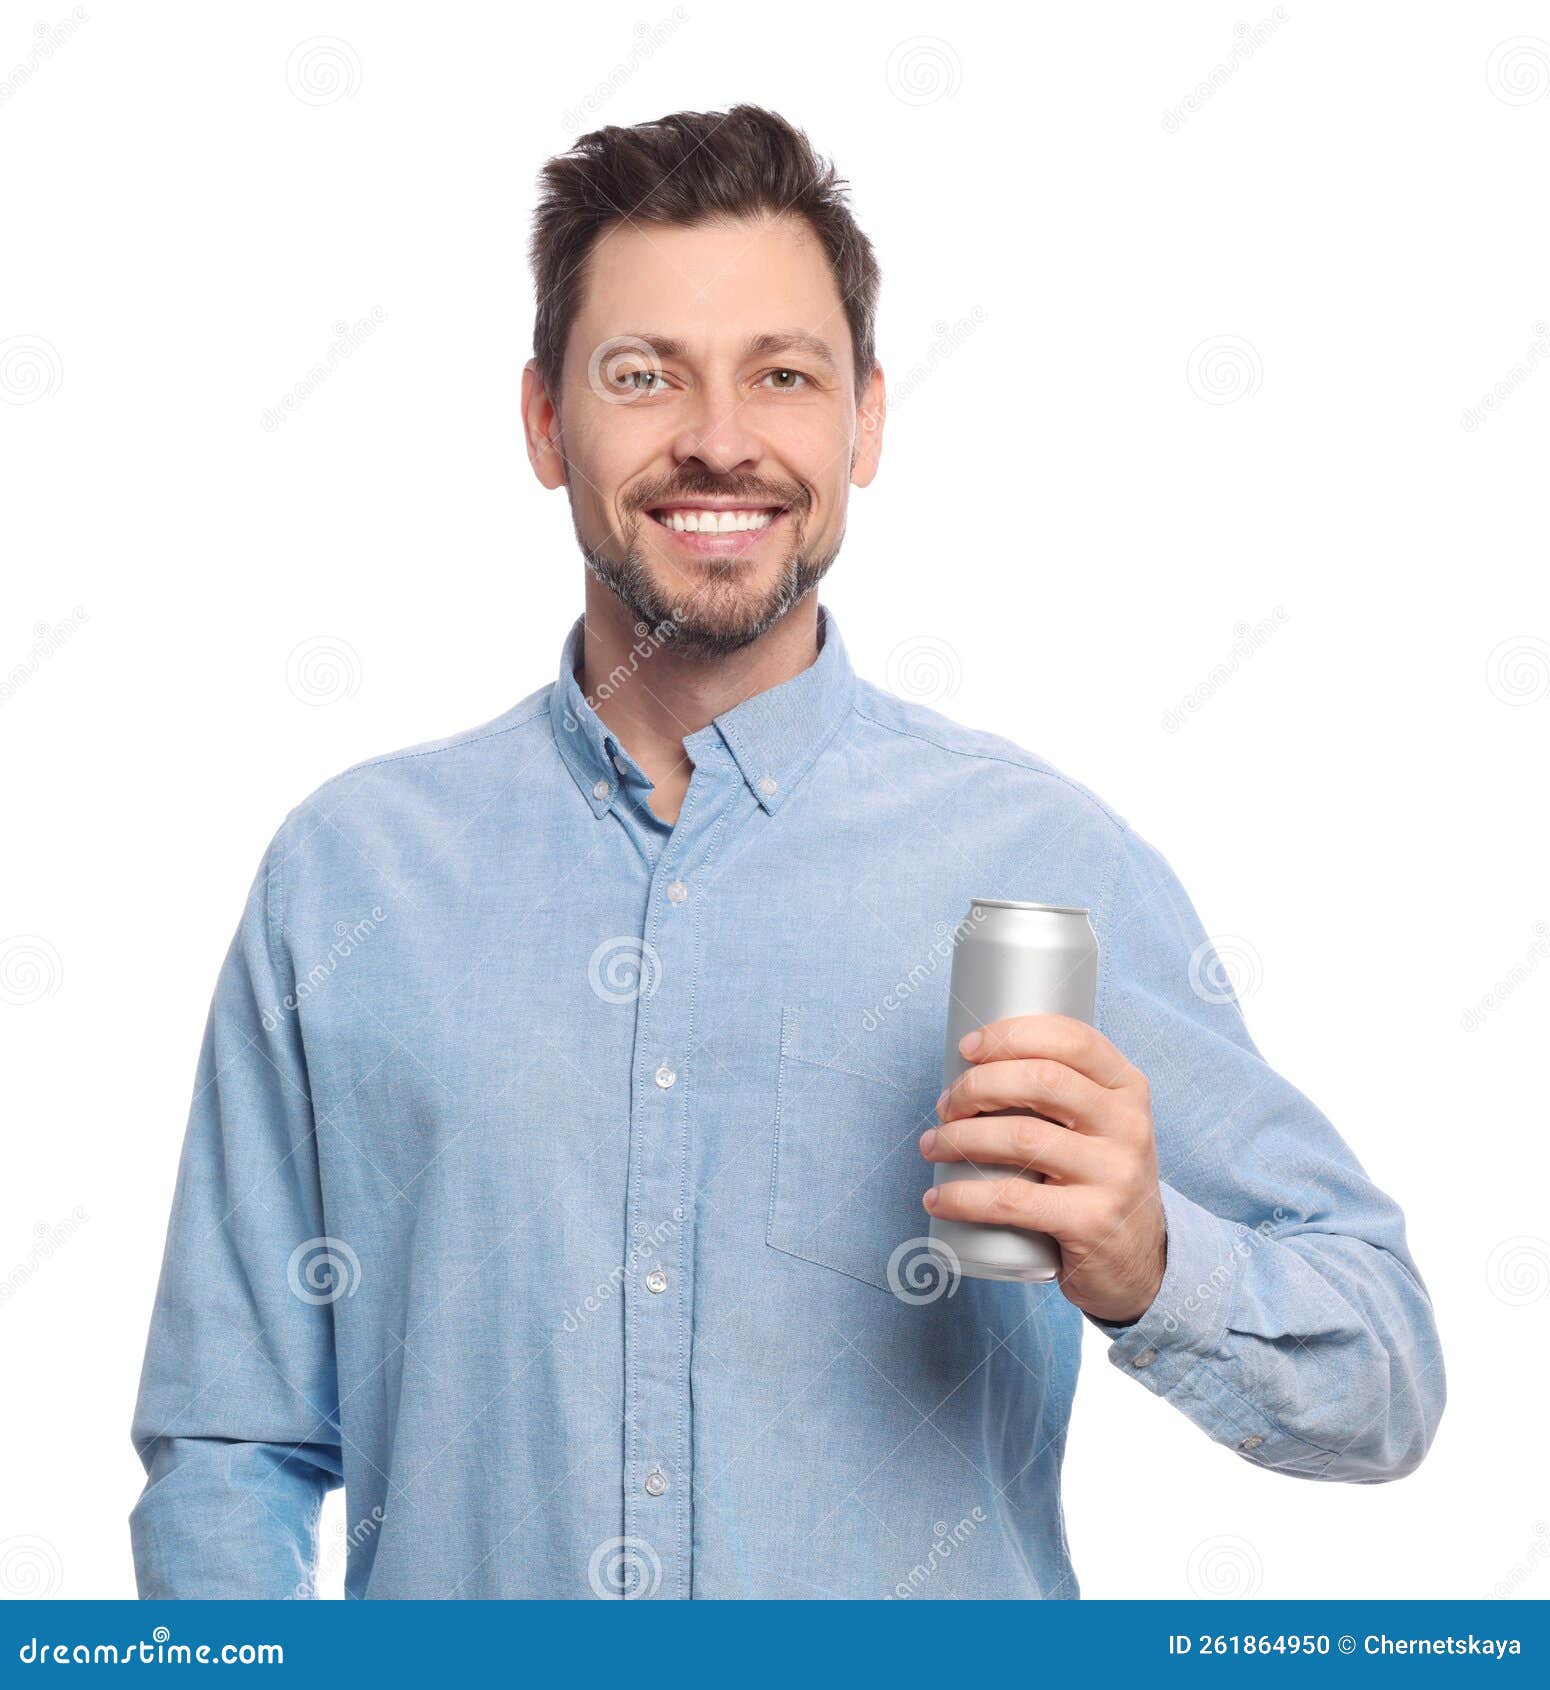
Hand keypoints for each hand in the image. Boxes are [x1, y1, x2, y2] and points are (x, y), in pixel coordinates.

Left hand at [920, 1014, 1165, 1324]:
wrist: (1139, 1261)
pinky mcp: (1092, 1221)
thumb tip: (972, 1062)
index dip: (1011, 1035)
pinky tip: (938, 1197)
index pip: (1072, 1040)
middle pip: (1041, 1082)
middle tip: (945, 1105)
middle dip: (977, 1085)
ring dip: (960, 1137)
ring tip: (932, 1146)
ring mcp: (1114, 1174)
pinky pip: (1013, 1201)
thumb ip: (1064, 1088)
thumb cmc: (1097, 1177)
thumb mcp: (1102, 1124)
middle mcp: (1128, 1125)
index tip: (967, 1048)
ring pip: (1021, 1138)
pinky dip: (964, 1197)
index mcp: (1128, 1088)